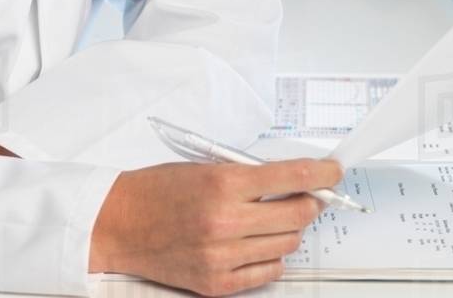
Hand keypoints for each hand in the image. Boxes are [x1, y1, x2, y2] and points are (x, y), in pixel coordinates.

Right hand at [91, 156, 343, 295]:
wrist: (119, 223)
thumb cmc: (157, 189)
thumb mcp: (202, 167)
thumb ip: (245, 175)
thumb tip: (290, 180)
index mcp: (221, 184)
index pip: (289, 177)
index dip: (320, 174)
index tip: (333, 172)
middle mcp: (226, 222)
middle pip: (297, 214)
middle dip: (311, 202)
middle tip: (310, 195)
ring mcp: (223, 256)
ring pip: (286, 244)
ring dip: (288, 229)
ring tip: (271, 218)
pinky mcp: (218, 284)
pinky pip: (267, 272)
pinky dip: (271, 256)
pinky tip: (258, 243)